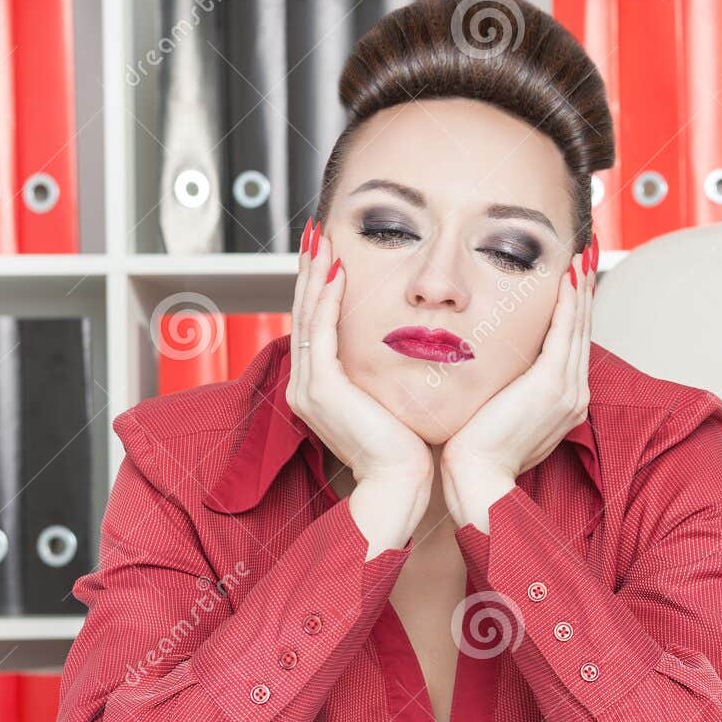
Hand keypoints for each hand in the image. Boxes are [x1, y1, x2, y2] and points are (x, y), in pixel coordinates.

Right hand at [289, 217, 432, 554]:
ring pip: (308, 317)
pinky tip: (337, 273)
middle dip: (311, 271)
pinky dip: (328, 301)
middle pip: (305, 313)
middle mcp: (308, 386)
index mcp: (322, 389)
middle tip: (318, 232)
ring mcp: (310, 388)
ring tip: (322, 241)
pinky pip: (321, 334)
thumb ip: (389, 373)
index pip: (318, 325)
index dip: (321, 288)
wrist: (401, 488)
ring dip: (315, 275)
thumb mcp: (394, 401)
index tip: (332, 254)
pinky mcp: (323, 390)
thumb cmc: (408, 452)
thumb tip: (415, 343)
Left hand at [440, 238, 595, 530]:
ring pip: (578, 326)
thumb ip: (503, 388)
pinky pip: (566, 332)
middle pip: (582, 329)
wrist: (478, 480)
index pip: (571, 343)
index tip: (572, 276)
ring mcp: (568, 389)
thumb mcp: (496, 412)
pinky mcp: (553, 384)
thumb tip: (489, 367)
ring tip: (582, 253)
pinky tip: (567, 276)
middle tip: (586, 251)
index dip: (575, 307)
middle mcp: (574, 393)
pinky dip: (569, 302)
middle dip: (584, 288)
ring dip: (581, 287)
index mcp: (564, 401)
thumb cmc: (476, 452)